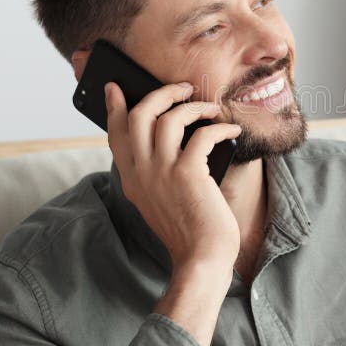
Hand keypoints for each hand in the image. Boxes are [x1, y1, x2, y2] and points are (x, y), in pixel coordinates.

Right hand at [104, 81, 242, 269]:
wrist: (201, 257)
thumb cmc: (189, 227)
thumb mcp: (161, 198)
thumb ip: (157, 170)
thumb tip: (170, 132)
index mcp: (131, 179)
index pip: (115, 134)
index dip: (114, 108)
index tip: (115, 88)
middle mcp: (141, 172)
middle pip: (140, 114)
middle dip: (161, 93)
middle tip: (182, 89)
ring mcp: (161, 172)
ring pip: (169, 117)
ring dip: (194, 106)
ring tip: (211, 108)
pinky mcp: (187, 174)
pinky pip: (203, 135)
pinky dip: (220, 128)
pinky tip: (231, 131)